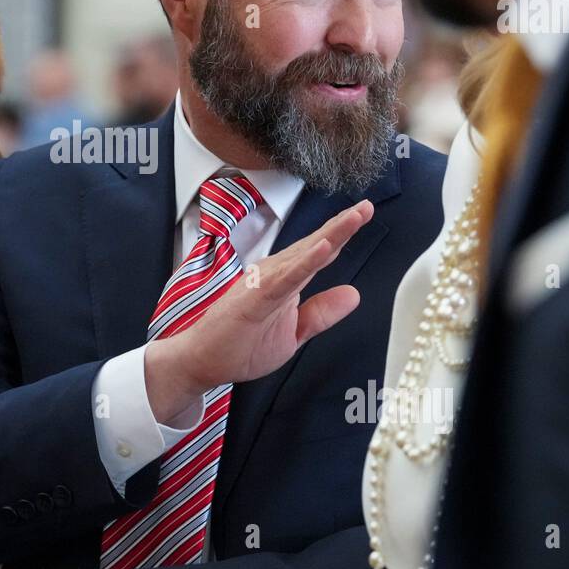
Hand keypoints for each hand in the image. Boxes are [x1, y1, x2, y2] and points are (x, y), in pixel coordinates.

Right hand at [145, 200, 372, 422]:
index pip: (319, 253)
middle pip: (315, 246)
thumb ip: (321, 313)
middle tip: (366, 206)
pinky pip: (286, 277)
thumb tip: (353, 295)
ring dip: (330, 235)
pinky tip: (324, 248)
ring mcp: (264, 282)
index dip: (342, 233)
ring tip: (354, 217)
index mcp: (285, 280)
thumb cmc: (239, 346)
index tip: (364, 213)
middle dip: (342, 225)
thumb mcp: (293, 333)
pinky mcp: (256, 296)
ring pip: (304, 255)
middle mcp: (275, 273)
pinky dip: (306, 261)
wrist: (202, 362)